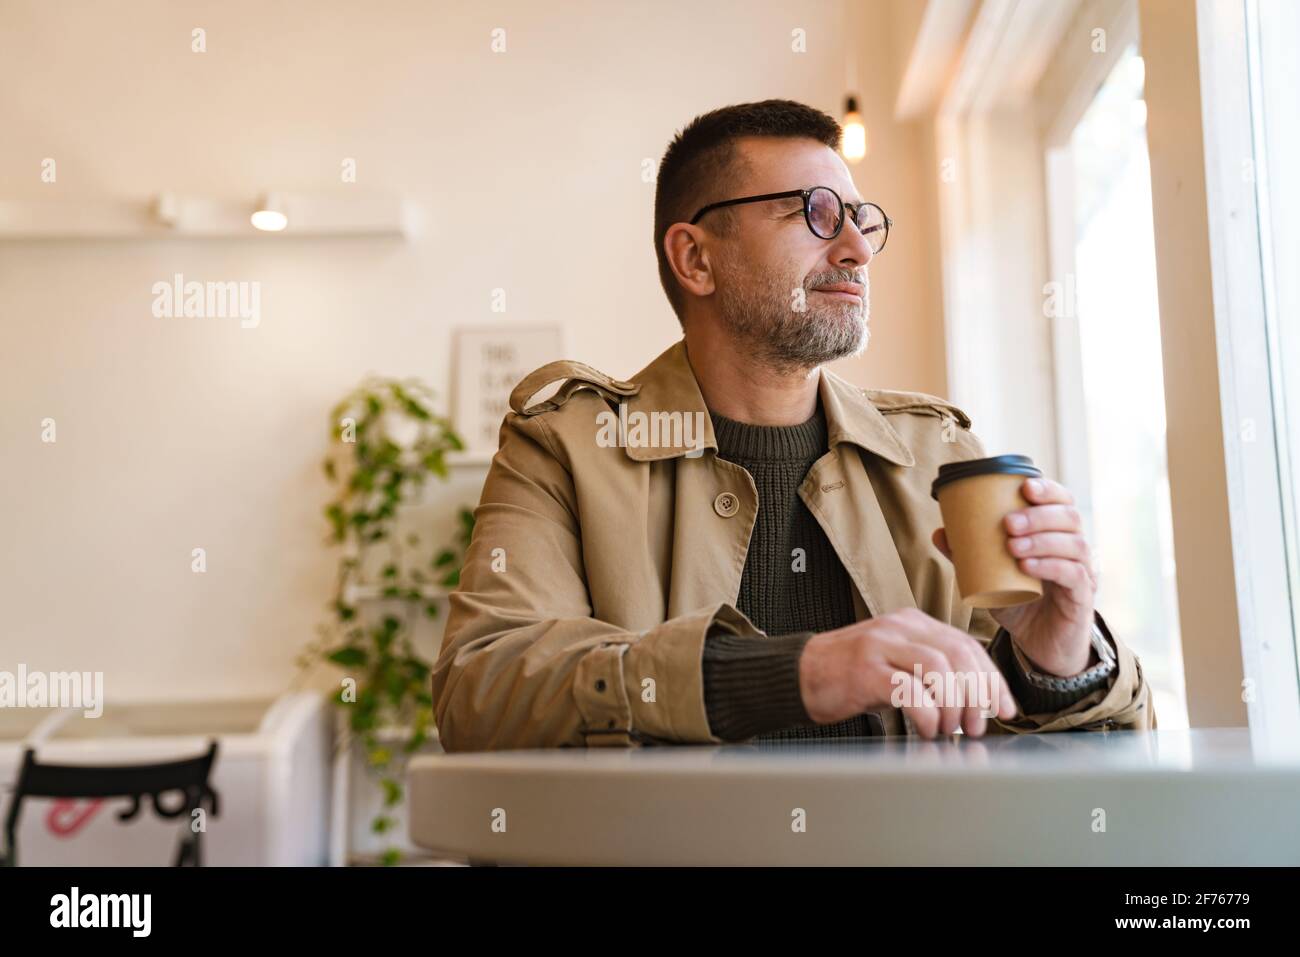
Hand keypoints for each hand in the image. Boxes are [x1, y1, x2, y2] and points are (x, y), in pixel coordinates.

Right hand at [798, 608, 1018, 738]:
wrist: (800, 674)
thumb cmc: (852, 675)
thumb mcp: (896, 661)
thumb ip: (930, 670)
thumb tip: (976, 700)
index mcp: (912, 622)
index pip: (967, 645)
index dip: (992, 679)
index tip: (1003, 708)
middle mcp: (899, 628)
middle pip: (958, 653)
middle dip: (977, 694)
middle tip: (975, 725)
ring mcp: (881, 645)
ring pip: (939, 669)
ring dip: (953, 706)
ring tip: (948, 729)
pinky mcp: (864, 670)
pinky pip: (909, 690)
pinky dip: (927, 715)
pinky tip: (927, 730)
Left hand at [931, 476, 1096, 677]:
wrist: (1040, 644)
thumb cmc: (1019, 602)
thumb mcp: (990, 577)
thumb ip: (968, 555)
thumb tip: (939, 532)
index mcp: (1056, 533)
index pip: (1062, 500)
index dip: (1048, 489)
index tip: (1025, 486)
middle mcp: (1074, 547)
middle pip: (1069, 516)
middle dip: (1039, 515)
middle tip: (1008, 523)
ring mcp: (1083, 571)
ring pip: (1074, 543)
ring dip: (1042, 539)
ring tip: (1013, 546)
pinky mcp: (1083, 596)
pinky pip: (1074, 575)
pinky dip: (1050, 566)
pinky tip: (1027, 567)